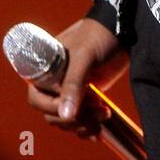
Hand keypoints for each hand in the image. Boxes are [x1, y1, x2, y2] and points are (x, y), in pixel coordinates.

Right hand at [26, 16, 128, 139]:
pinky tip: (100, 127)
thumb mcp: (84, 57)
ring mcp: (71, 92)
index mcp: (45, 70)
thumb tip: (65, 114)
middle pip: (52, 115)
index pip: (36, 99)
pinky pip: (80, 122)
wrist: (122, 31)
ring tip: (104, 113)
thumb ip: (73, 84)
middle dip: (73, 118)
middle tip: (96, 109)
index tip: (73, 106)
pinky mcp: (86, 99)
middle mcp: (54, 83)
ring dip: (84, 124)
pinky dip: (88, 128)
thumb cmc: (98, 36)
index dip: (51, 108)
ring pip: (66, 121)